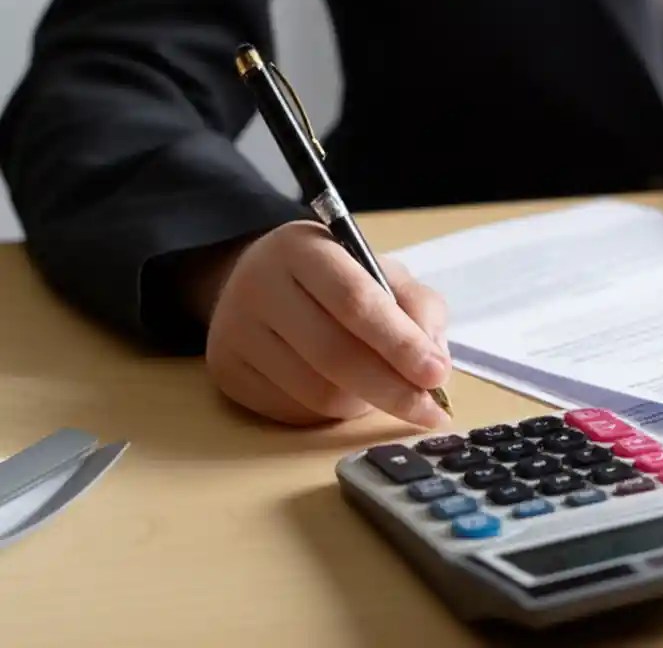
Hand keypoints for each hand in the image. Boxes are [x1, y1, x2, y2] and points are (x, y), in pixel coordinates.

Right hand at [195, 221, 452, 427]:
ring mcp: (235, 332)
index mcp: (303, 249)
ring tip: (385, 391)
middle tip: (429, 410)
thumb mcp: (383, 273)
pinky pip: (294, 412)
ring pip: (317, 392)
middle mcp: (259, 286)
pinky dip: (333, 414)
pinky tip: (346, 394)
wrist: (258, 282)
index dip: (399, 343)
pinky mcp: (227, 372)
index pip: (354, 300)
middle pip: (335, 354)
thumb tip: (435, 362)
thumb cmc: (337, 279)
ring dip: (365, 404)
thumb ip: (419, 308)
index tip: (436, 374)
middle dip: (393, 389)